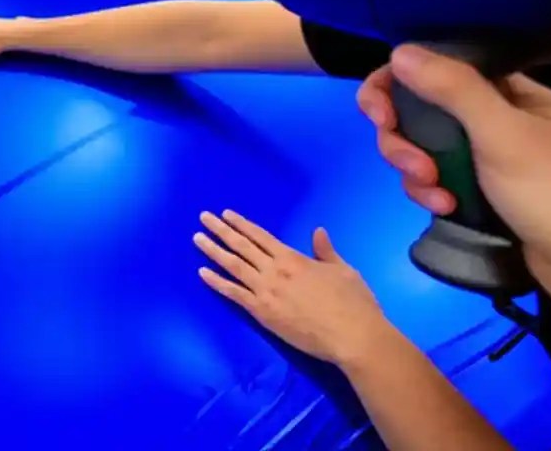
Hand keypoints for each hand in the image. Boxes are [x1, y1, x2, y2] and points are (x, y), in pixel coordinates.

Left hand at [194, 210, 395, 366]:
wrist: (352, 336)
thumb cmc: (353, 302)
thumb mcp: (342, 270)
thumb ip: (325, 251)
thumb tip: (318, 231)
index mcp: (293, 258)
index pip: (261, 236)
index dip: (242, 224)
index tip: (226, 214)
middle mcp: (275, 271)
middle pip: (242, 246)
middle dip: (221, 230)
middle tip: (203, 218)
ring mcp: (266, 292)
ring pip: (233, 266)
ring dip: (213, 251)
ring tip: (197, 239)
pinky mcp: (262, 313)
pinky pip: (234, 294)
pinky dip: (217, 283)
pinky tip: (202, 273)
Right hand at [357, 45, 550, 304]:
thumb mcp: (508, 135)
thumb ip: (454, 90)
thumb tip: (400, 51)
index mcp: (513, 92)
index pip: (442, 69)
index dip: (399, 84)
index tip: (375, 110)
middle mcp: (502, 120)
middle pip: (427, 113)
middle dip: (405, 138)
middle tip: (411, 166)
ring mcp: (496, 161)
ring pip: (431, 152)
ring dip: (418, 172)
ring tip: (437, 196)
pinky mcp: (490, 198)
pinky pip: (445, 184)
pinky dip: (435, 195)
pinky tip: (446, 210)